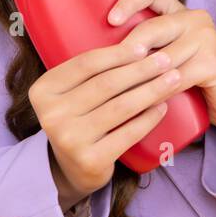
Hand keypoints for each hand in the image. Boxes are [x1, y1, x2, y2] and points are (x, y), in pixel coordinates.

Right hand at [29, 36, 182, 204]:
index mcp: (43, 91)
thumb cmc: (78, 120)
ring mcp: (70, 139)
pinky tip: (162, 107)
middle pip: (106, 84)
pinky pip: (128, 133)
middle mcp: (51, 115)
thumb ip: (90, 74)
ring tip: (172, 79)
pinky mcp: (90, 160)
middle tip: (166, 59)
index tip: (144, 47)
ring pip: (121, 107)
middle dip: (140, 69)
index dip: (117, 54)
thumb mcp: (71, 94)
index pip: (85, 64)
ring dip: (151, 90)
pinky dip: (149, 118)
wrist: (71, 169)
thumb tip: (137, 48)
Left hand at [107, 0, 215, 151]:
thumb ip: (144, 49)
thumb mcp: (166, 58)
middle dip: (129, 48)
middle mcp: (194, 19)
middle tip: (111, 68)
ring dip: (140, 77)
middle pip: (153, 26)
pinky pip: (178, 77)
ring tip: (118, 93)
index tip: (111, 20)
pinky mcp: (214, 62)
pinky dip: (160, 91)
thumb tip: (96, 54)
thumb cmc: (193, 79)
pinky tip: (147, 103)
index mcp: (178, 12)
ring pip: (163, 56)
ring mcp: (206, 38)